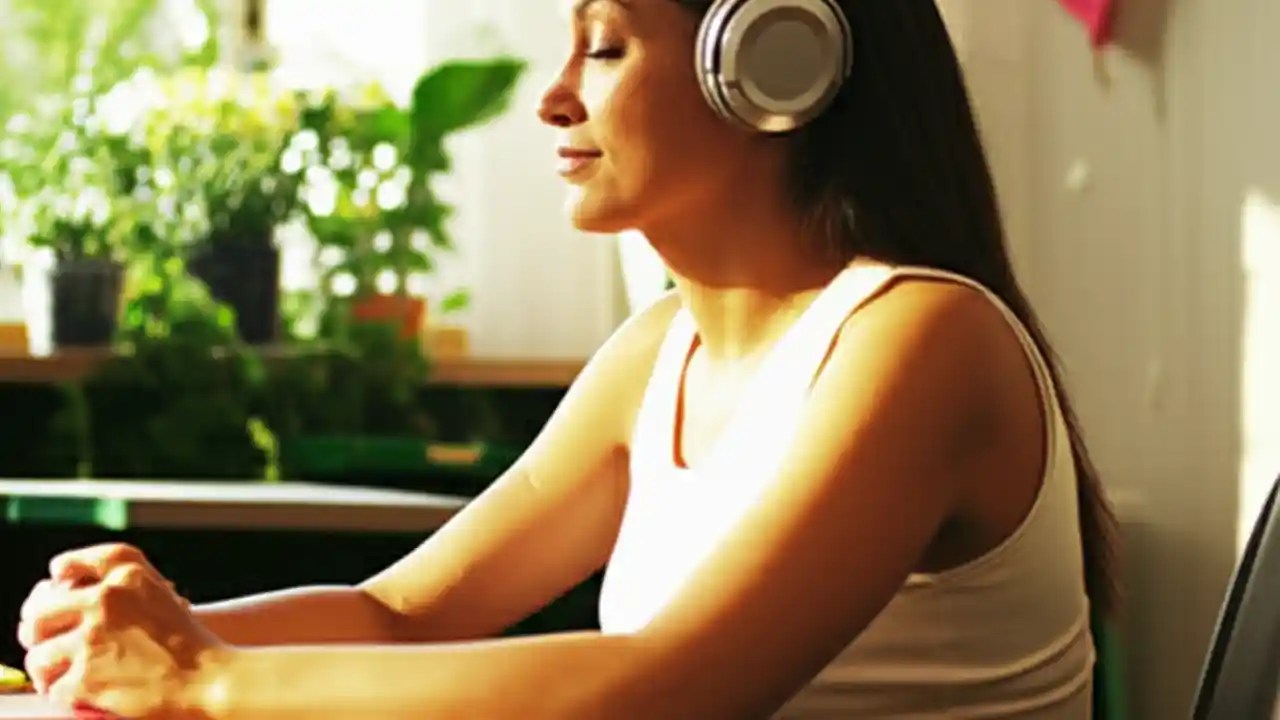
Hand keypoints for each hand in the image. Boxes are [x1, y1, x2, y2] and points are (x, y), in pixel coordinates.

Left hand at [20, 545, 228, 718]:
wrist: (210, 678)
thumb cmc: (186, 641)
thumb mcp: (157, 592)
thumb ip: (114, 584)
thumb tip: (53, 593)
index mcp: (126, 572)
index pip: (66, 566)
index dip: (57, 582)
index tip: (59, 593)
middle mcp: (106, 599)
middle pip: (40, 610)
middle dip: (38, 630)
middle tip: (47, 642)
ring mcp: (93, 639)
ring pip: (39, 655)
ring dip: (46, 667)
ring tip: (58, 674)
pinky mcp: (88, 678)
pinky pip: (54, 689)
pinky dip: (64, 694)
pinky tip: (79, 692)